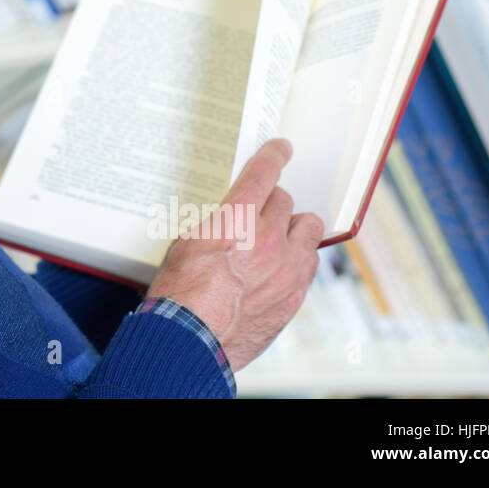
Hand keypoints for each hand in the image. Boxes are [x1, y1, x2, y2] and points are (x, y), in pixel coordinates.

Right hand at [144, 137, 323, 372]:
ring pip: (308, 228)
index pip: (263, 174)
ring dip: (293, 228)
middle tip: (259, 213)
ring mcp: (286, 269)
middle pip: (285, 201)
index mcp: (236, 222)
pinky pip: (309, 263)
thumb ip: (217, 225)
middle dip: (272, 202)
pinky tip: (281, 267)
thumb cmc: (179, 295)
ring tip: (277, 239)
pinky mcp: (294, 296)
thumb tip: (231, 219)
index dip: (274, 155)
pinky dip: (298, 258)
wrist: (189, 342)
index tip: (281, 147)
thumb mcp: (186, 244)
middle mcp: (267, 240)